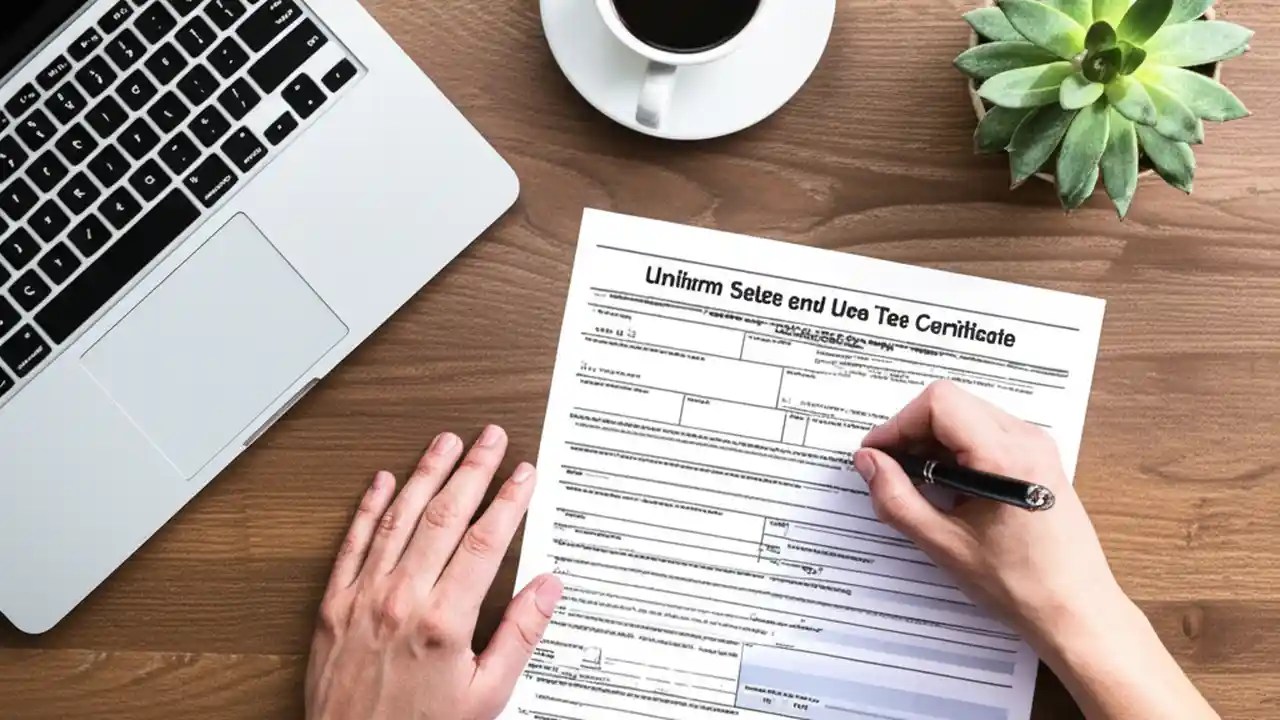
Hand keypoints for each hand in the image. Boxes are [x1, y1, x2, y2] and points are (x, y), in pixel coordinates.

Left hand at [306, 425, 560, 719]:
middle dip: (472, 470)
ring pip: (398, 518)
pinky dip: (368, 508)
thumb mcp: (486, 695)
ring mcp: (362, 598)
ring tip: (445, 443)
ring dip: (424, 474)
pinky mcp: (333, 606)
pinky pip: (353, 543)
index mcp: (443, 621)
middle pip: (444, 516)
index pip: (486, 540)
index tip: (523, 473)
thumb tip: (547, 589)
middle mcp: (401, 600)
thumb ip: (518, 636)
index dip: (509, 499)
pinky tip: (382, 481)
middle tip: (490, 439)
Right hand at [855, 382, 1219, 718]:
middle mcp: (1027, 439)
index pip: (939, 403)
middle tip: (890, 470)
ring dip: (933, 442)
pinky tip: (946, 488)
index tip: (877, 454)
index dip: (898, 424)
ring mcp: (1036, 446)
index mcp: (1007, 456)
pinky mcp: (1038, 458)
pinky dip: (955, 450)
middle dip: (912, 432)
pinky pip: (985, 433)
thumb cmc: (1021, 585)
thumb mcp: (944, 544)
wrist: (1076, 610)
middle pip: (951, 403)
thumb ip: (897, 498)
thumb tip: (868, 462)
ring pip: (966, 414)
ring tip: (918, 484)